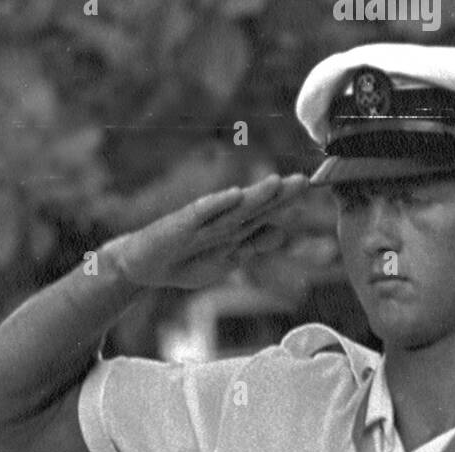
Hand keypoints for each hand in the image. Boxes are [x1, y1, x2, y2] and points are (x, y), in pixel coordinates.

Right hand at [100, 173, 310, 291]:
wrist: (142, 266)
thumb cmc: (183, 263)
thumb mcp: (221, 261)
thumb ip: (249, 247)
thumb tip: (280, 233)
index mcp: (233, 231)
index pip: (265, 215)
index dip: (287, 203)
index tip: (312, 189)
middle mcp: (220, 222)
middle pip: (255, 207)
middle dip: (280, 196)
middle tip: (305, 181)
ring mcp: (201, 222)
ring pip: (233, 210)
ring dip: (255, 196)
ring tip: (277, 184)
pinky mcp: (179, 225)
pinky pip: (201, 214)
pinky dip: (218, 205)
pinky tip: (234, 195)